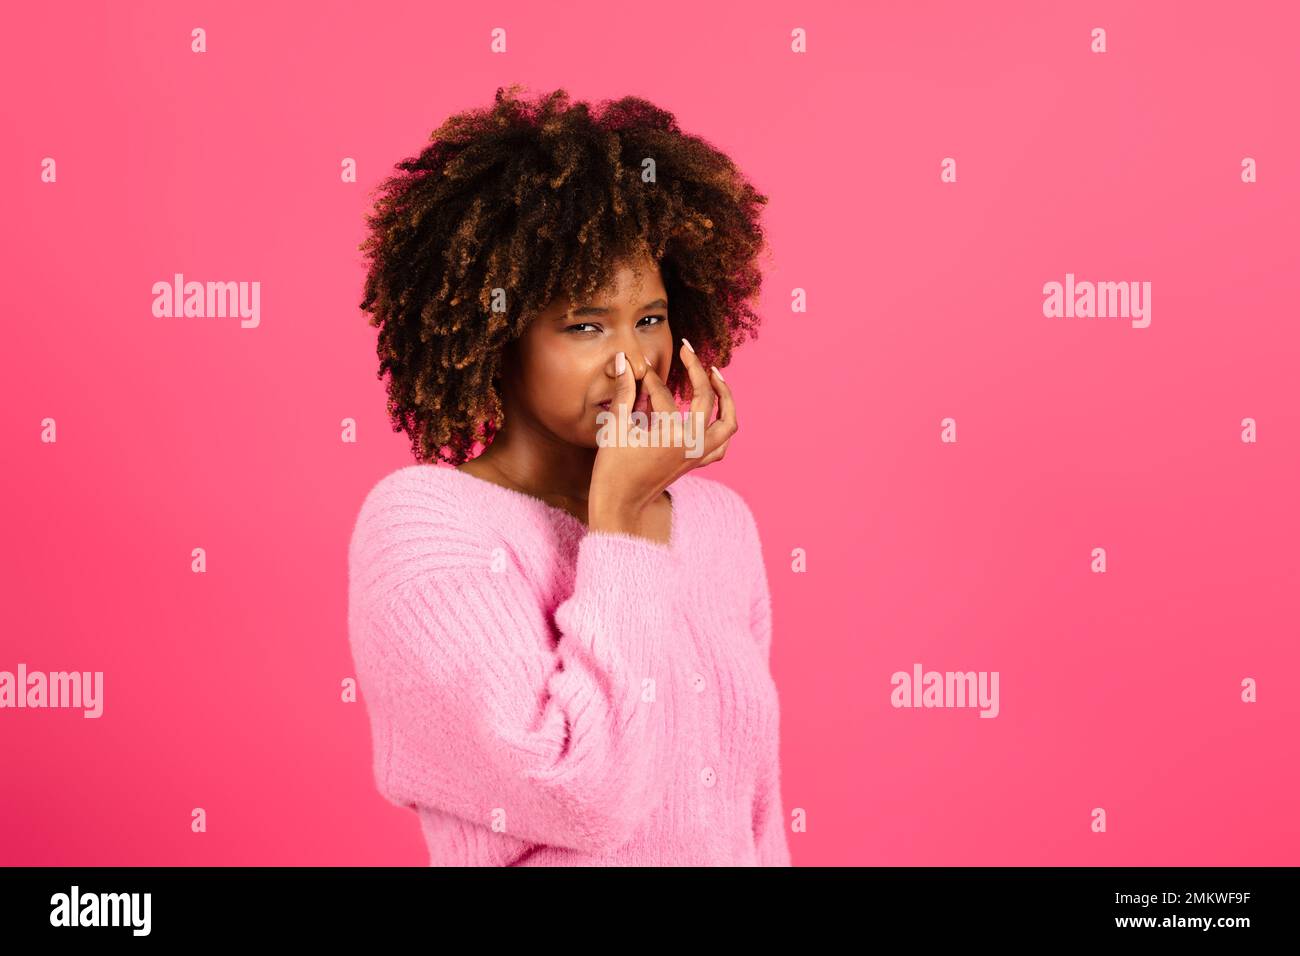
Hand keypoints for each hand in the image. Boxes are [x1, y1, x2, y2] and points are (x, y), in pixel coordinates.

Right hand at [588, 338, 736, 538]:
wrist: (620, 507)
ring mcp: (698, 456)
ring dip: (726, 399)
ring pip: (728, 425)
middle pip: (708, 400)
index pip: (664, 395)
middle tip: (689, 352)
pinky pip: (721, 445)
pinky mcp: (695, 464)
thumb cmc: (613, 470)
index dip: (648, 377)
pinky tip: (715, 415)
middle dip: (699, 372)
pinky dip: (723, 428)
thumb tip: (622, 359)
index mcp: (675, 435)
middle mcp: (694, 446)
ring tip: (715, 377)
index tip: (637, 366)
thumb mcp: (616, 428)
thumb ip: (624, 391)